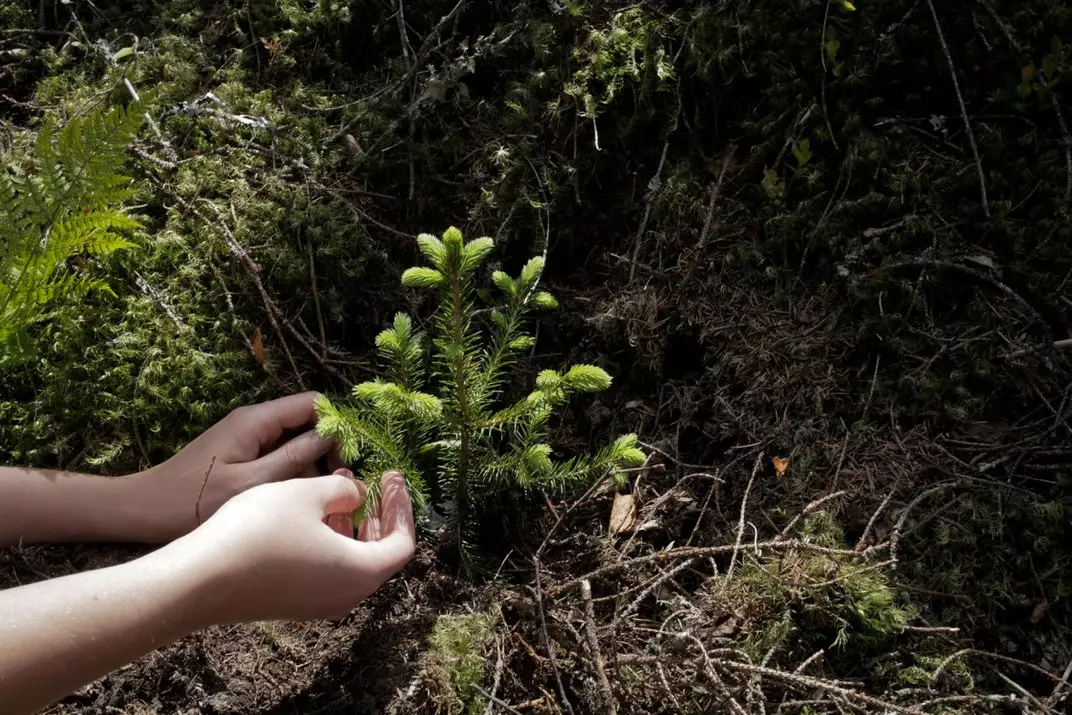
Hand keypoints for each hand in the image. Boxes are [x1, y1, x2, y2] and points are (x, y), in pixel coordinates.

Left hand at [132, 392, 335, 541]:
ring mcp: (245, 437)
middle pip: (306, 421)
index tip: (347, 461)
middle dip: (327, 449)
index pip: (313, 403)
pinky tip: (293, 500)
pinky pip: (277, 453)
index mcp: (255, 420)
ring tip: (316, 499)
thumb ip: (293, 458)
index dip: (337, 426)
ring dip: (310, 465)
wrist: (142, 510)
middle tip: (336, 488)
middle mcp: (253, 421)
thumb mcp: (250, 485)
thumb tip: (329, 438)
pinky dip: (291, 472)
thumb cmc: (191, 502)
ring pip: (294, 440)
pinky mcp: (239, 453)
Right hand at [183, 469, 415, 621]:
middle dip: (379, 515)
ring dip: (352, 524)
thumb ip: (343, 490)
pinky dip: (331, 540)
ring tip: (340, 488)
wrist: (198, 580)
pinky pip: (327, 571)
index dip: (401, 506)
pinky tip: (311, 513)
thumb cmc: (259, 532)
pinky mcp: (293, 604)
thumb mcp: (307, 494)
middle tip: (373, 481)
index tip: (392, 477)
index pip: (402, 542)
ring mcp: (318, 605)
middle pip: (380, 555)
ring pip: (351, 562)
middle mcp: (346, 596)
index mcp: (361, 572)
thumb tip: (356, 495)